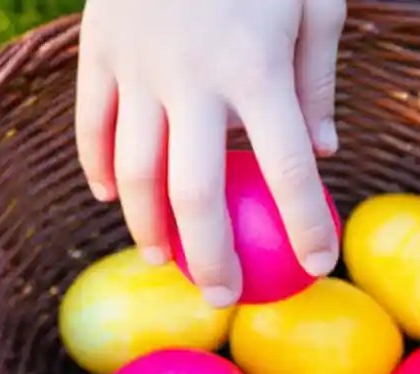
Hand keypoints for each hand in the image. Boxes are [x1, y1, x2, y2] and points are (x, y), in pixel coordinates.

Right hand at [76, 0, 346, 306]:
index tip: (319, 269)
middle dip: (211, 256)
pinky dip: (100, 170)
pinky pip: (92, 126)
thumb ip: (316, 81)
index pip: (289, 167)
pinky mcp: (99, 50)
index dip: (306, 225)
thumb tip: (327, 155)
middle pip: (195, 192)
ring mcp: (138, 65)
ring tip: (165, 262)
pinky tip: (114, 202)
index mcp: (257, 66)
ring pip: (135, 170)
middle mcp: (193, 76)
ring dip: (148, 226)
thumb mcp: (313, 2)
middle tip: (224, 297)